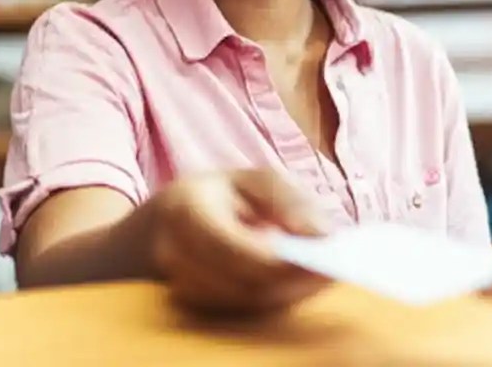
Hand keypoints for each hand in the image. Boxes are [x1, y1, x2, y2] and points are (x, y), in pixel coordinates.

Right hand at [147, 169, 331, 313]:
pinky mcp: (188, 306)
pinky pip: (237, 312)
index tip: (321, 262)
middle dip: (291, 283)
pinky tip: (294, 286)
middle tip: (334, 274)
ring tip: (318, 278)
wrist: (158, 224)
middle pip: (241, 284)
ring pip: (242, 303)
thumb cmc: (217, 197)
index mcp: (186, 209)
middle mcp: (172, 251)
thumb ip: (288, 200)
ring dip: (285, 295)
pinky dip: (270, 301)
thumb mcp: (250, 180)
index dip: (278, 262)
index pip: (234, 247)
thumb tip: (323, 234)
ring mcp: (175, 283)